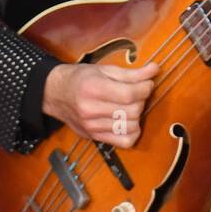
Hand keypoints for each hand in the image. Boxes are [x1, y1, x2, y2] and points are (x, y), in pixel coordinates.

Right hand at [42, 61, 158, 149]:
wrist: (56, 94)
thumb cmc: (80, 79)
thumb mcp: (104, 69)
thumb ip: (131, 73)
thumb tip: (155, 69)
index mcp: (93, 88)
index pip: (130, 94)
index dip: (145, 88)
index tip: (147, 83)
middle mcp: (91, 110)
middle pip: (132, 111)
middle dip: (142, 100)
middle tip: (138, 92)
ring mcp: (92, 126)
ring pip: (131, 127)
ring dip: (138, 116)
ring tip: (131, 105)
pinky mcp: (95, 137)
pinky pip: (124, 142)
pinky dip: (132, 132)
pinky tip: (128, 121)